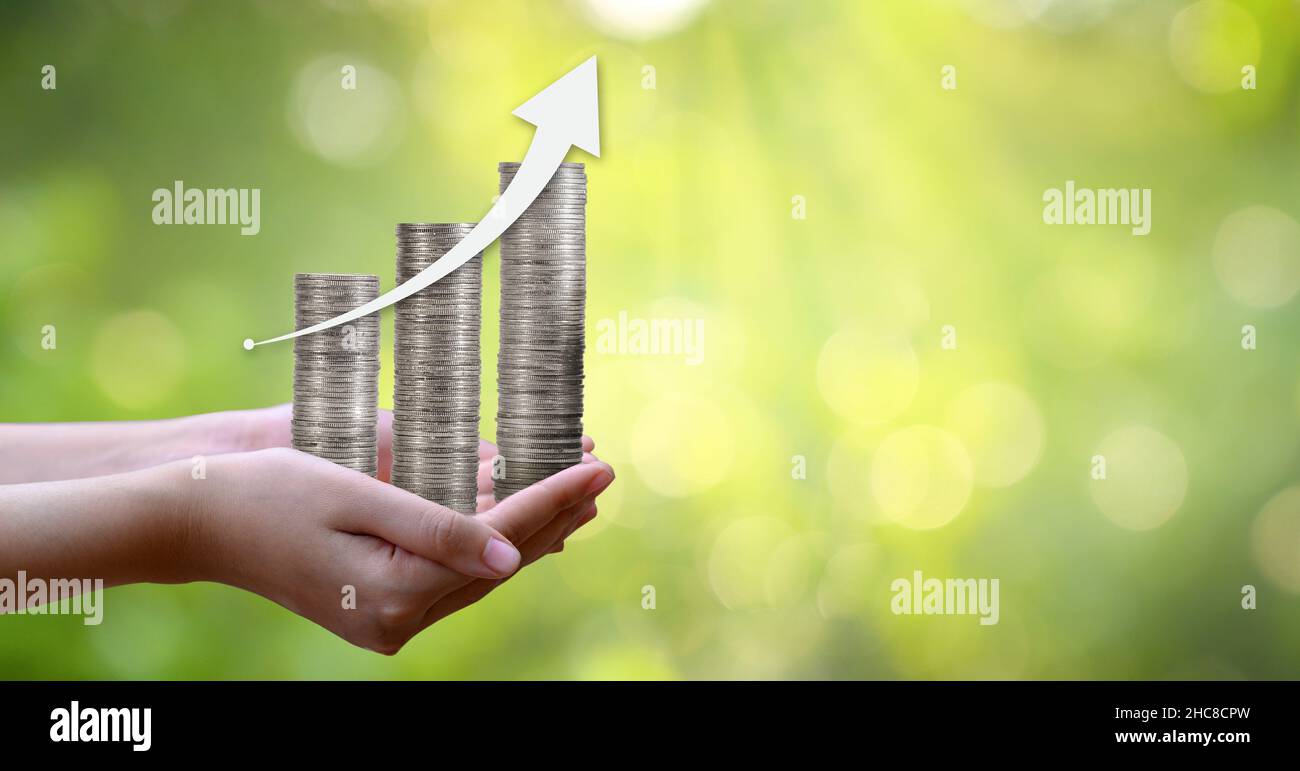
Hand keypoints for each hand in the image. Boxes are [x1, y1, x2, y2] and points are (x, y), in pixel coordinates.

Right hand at [185, 445, 613, 653]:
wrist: (198, 522)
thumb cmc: (270, 493)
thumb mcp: (356, 497)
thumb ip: (437, 527)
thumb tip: (512, 557)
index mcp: (394, 591)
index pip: (498, 539)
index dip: (553, 497)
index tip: (597, 464)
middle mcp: (397, 617)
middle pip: (500, 560)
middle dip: (554, 514)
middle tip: (603, 474)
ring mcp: (388, 620)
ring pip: (482, 571)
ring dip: (531, 531)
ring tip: (578, 498)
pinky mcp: (379, 608)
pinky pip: (452, 574)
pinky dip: (491, 544)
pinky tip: (520, 525)